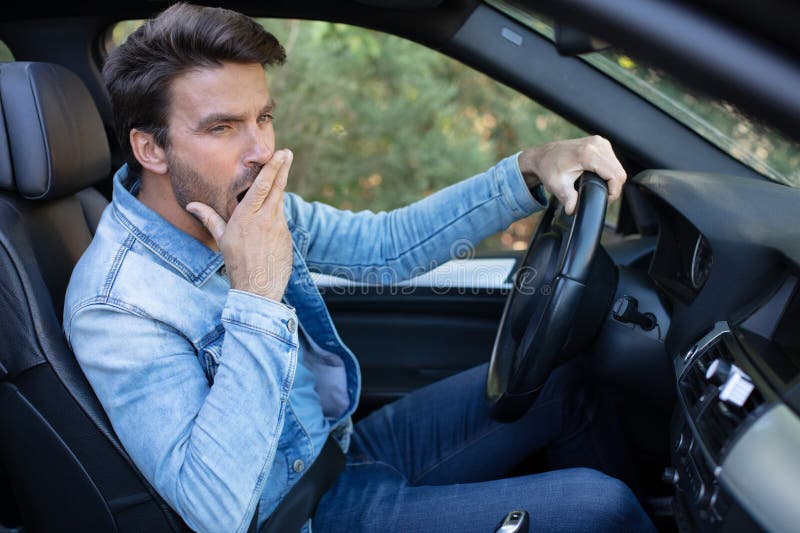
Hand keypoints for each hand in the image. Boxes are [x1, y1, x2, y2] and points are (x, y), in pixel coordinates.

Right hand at [186, 150, 293, 300]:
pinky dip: (278, 210)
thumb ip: (210, 218)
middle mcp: (266, 219)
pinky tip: (274, 207)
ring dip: (280, 186)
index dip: (272, 168)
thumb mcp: (222, 239)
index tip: (280, 154)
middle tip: (287, 153)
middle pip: (277, 187)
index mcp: (247, 217)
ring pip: (280, 201)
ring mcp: (279, 227)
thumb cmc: (236, 263)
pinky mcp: (287, 236)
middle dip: (282, 168)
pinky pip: (282, 217)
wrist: (258, 289)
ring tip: (282, 169)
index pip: (263, 186)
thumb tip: (192, 206)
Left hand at [518, 136, 626, 214]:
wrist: (542, 156)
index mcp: (588, 153)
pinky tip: (599, 178)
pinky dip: (610, 171)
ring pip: (618, 166)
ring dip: (613, 180)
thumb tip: (573, 210)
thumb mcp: (557, 186)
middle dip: (613, 188)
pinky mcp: (600, 143)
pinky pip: (613, 160)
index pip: (614, 175)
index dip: (613, 192)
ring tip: (600, 188)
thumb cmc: (548, 169)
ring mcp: (599, 142)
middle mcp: (596, 144)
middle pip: (619, 171)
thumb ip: (568, 198)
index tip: (605, 200)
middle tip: (601, 197)